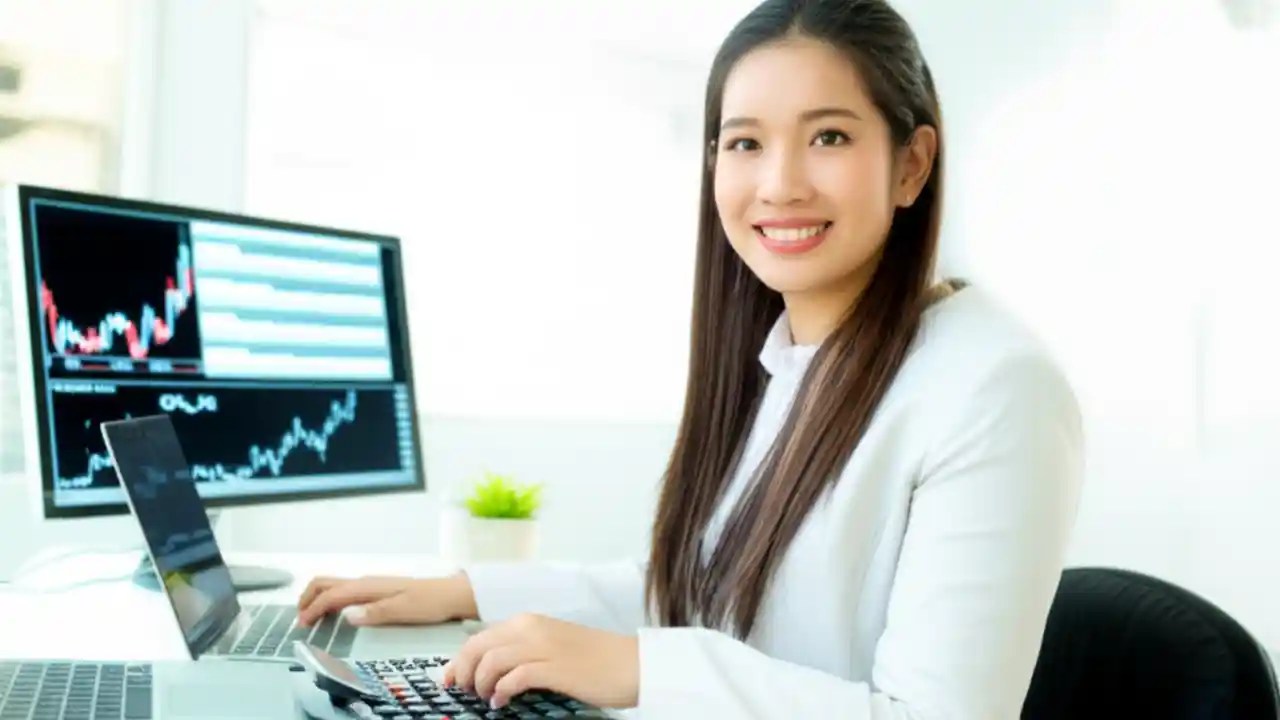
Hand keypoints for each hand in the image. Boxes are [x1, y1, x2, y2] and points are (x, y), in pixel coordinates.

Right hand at [296, 573, 477, 626]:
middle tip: (300, 620)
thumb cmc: (428, 603)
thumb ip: (374, 612)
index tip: (302, 625)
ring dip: (317, 598)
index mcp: (368, 586)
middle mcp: (366, 582)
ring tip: (310, 617)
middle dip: (308, 598)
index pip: (331, 594)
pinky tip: (333, 612)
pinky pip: (345, 590)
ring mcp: (371, 584)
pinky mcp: (376, 589)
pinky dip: (330, 599)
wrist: (450, 594)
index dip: (313, 608)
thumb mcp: (402, 610)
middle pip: (326, 582)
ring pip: (334, 585)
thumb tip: (347, 615)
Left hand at [443, 613, 638, 709]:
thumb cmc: (594, 659)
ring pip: (491, 660)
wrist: (630, 663)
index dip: (459, 659)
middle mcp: (532, 628)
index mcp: (529, 622)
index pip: (481, 637)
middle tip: (461, 690)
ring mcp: (543, 647)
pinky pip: (514, 677)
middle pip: (479, 646)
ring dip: (481, 682)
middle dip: (462, 670)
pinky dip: (501, 691)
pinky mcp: (555, 668)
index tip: (449, 678)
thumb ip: (523, 650)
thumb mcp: (552, 645)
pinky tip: (501, 703)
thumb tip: (491, 669)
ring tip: (484, 698)